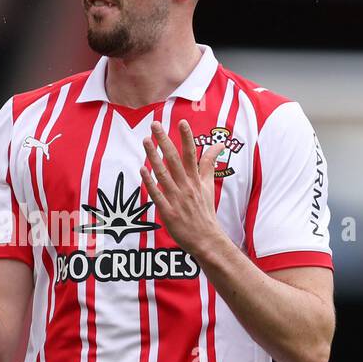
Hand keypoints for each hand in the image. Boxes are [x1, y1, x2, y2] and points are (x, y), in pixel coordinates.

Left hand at [140, 119, 226, 259]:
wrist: (206, 239)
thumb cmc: (205, 211)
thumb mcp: (208, 186)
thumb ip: (209, 164)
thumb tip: (219, 145)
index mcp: (196, 180)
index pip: (192, 154)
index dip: (186, 138)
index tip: (181, 122)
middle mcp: (187, 186)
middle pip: (175, 159)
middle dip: (164, 141)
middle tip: (155, 125)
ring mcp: (177, 199)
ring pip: (163, 174)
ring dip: (154, 157)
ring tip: (145, 141)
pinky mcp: (168, 212)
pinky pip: (157, 194)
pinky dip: (150, 182)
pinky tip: (142, 170)